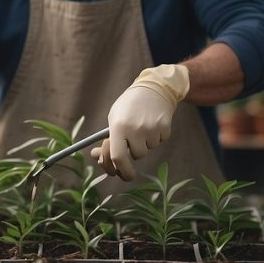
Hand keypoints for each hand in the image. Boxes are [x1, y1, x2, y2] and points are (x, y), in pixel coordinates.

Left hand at [91, 64, 188, 180]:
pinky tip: (152, 123)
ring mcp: (151, 129)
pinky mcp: (165, 128)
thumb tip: (98, 159)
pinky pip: (158, 142)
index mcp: (118, 126)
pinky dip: (155, 137)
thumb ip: (108, 141)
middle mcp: (135, 128)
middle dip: (132, 158)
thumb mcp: (114, 119)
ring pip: (147, 150)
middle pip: (135, 156)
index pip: (117, 157)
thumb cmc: (128, 107)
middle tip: (130, 161)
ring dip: (143, 144)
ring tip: (142, 126)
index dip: (117, 169)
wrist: (153, 89)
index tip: (118, 174)